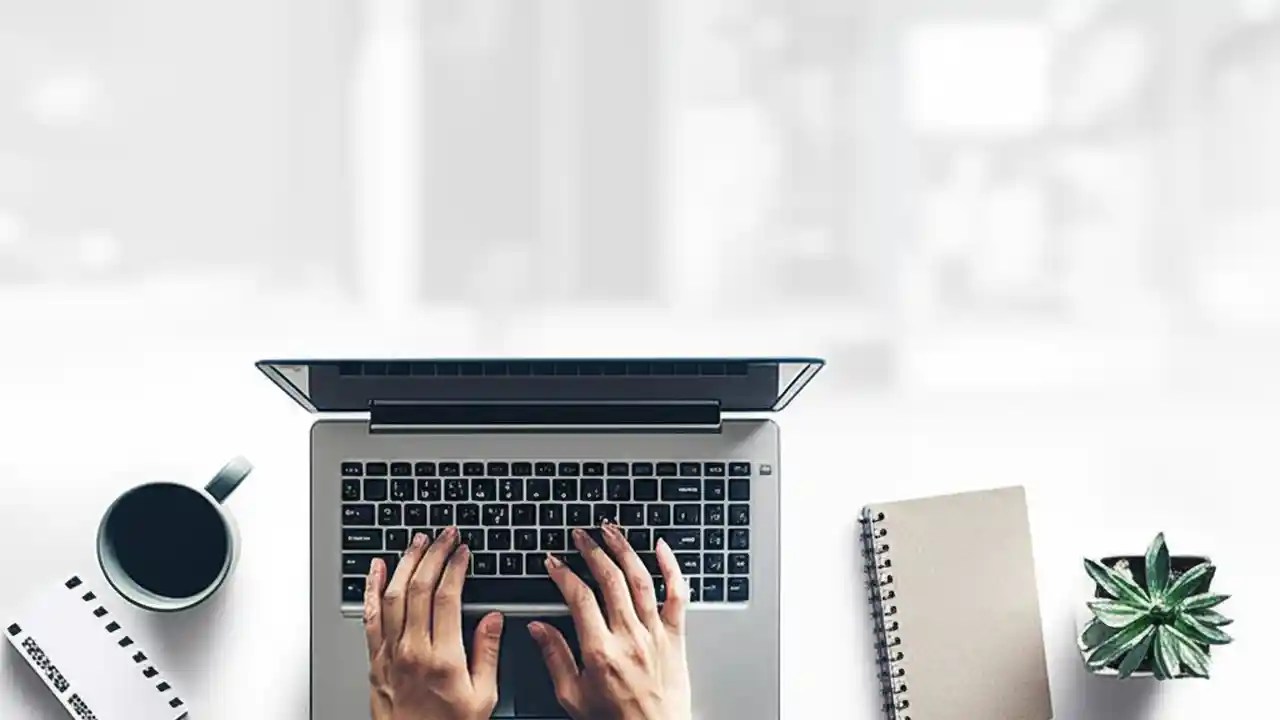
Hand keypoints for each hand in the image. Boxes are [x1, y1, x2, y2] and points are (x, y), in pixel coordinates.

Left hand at [364, 528, 503, 719]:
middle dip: (433, 554)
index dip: (455, 567)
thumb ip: (488, 653)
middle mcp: (412, 651)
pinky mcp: (375, 659)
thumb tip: (493, 619)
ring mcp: (390, 653)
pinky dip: (373, 587)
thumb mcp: (483, 697)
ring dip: (406, 562)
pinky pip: (370, 615)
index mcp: (443, 658)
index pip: (447, 597)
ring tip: (417, 541)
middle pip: (419, 588)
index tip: (462, 551)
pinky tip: (378, 568)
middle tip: (444, 535)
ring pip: (394, 595)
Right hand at [530, 524, 692, 719]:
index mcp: (601, 651)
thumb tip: (538, 628)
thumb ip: (555, 657)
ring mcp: (656, 633)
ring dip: (624, 549)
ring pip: (640, 578)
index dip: (563, 573)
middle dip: (591, 551)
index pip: (579, 597)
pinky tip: (660, 547)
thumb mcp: (573, 696)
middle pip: (610, 579)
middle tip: (580, 535)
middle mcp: (630, 637)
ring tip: (610, 530)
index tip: (553, 562)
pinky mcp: (676, 636)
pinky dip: (671, 566)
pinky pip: (677, 594)